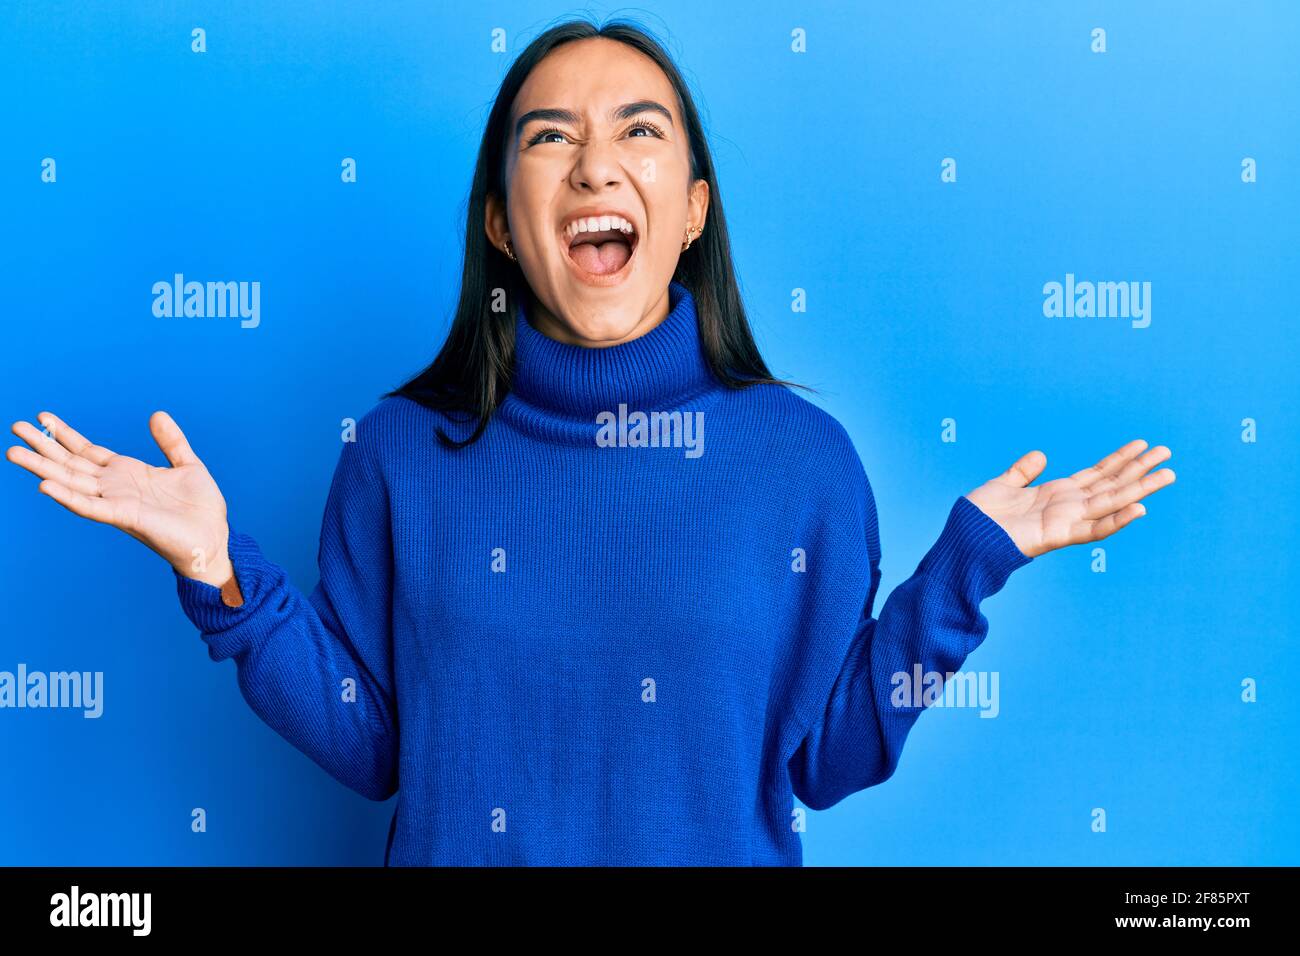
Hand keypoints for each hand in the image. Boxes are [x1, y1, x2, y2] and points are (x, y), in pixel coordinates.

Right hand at [7, 410, 234, 586]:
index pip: (87, 451)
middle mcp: (115, 487)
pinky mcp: (125, 517)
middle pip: (70, 464)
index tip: (42, 416)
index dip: (65, 434)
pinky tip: (45, 486)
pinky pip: (90, 506)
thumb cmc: (201, 509)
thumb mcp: (188, 465)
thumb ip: (171, 441)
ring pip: (71, 482)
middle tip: (15, 427)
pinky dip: (68, 497)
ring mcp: (116, 502)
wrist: (214, 539)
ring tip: (14, 452)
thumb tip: (156, 414)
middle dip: (43, 446)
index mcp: (127, 473)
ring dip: (43, 468)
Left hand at [964, 439, 1175, 558]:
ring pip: (1111, 503)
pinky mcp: (1058, 536)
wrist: (963, 538)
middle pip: (1112, 485)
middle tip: (1168, 454)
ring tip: (1168, 475)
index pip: (1097, 473)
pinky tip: (1139, 509)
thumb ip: (1023, 471)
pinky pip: (1093, 529)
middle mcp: (1067, 506)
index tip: (1143, 444)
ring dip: (1140, 490)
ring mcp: (1066, 521)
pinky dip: (1116, 521)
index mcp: (1057, 493)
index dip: (1120, 459)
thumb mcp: (1004, 484)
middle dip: (1140, 470)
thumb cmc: (980, 516)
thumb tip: (1040, 455)